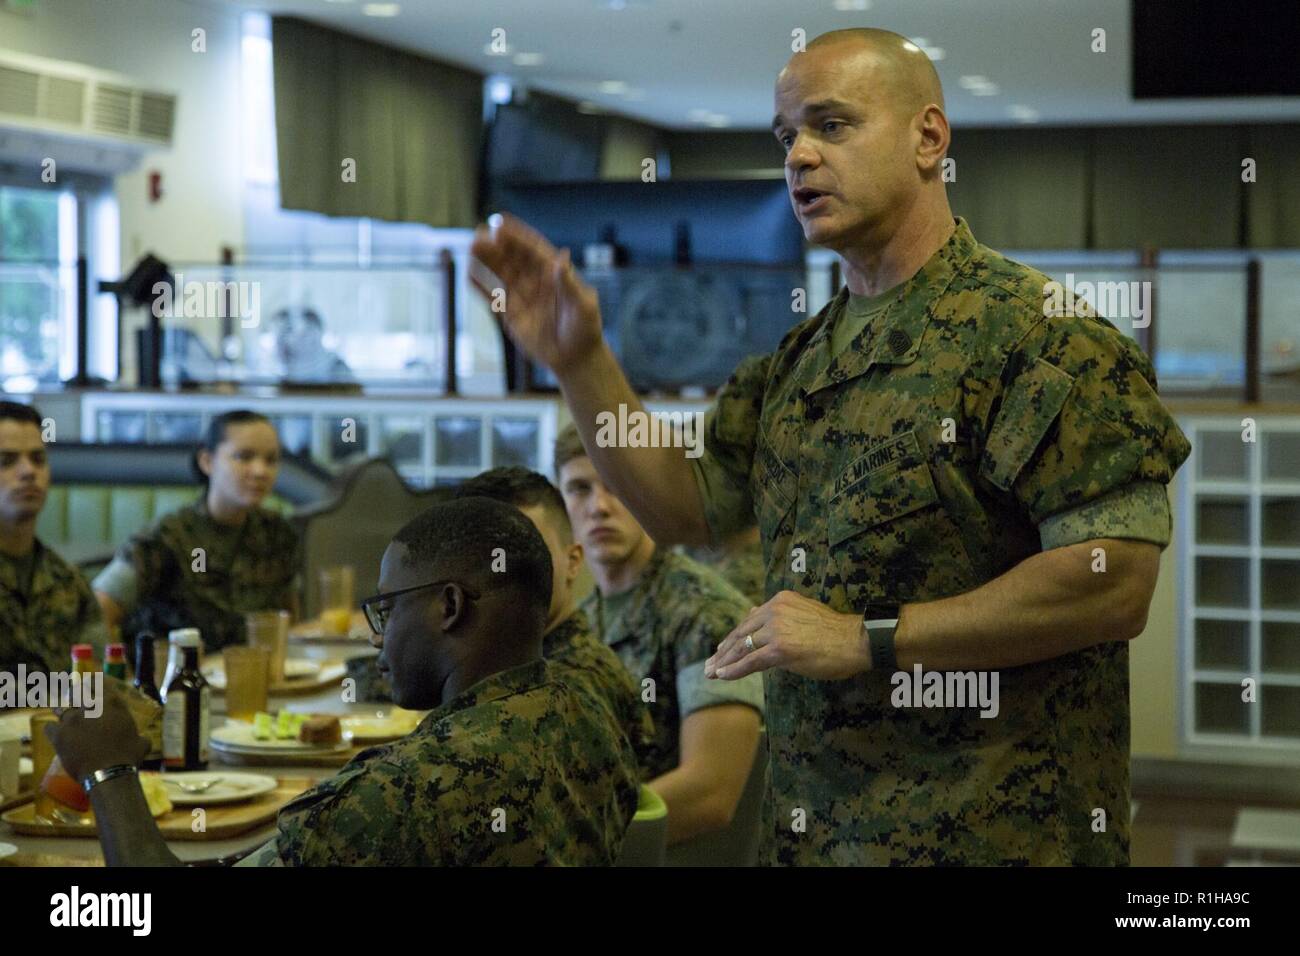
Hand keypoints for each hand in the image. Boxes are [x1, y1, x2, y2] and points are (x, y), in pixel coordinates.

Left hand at [46, 683, 147, 783]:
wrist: (109, 773)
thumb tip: (144, 740)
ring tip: (62, 715)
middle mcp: (90, 706)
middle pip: (77, 692)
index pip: (99, 683)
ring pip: (61, 709)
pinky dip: (52, 730)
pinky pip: (49, 727)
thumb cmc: (129, 756)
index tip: (91, 684)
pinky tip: (54, 732)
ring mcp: (72, 720)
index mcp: (111, 703)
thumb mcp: (142, 743)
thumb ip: (139, 736)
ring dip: (62, 712)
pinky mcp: (59, 735)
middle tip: (75, 699)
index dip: (94, 683)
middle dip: (75, 694)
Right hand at [469, 213, 603, 375]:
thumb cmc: (586, 331)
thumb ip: (570, 284)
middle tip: (480, 234)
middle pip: (513, 259)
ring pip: (501, 275)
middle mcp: (536, 282)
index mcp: (554, 274)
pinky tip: (469, 274)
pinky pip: (494, 297)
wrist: (576, 359)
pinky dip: (482, 286)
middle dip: (497, 246)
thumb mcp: (584, 306)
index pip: (533, 250)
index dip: (517, 236)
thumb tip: (562, 259)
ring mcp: (523, 298)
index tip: (501, 223)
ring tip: (472, 247)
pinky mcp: (512, 315)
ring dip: (487, 261)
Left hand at [705, 590, 869, 680]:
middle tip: (710, 663)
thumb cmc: (835, 632)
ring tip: (711, 672)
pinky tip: (723, 676)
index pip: (750, 620)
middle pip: (741, 633)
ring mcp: (776, 630)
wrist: (856, 640)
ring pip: (742, 647)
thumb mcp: (804, 613)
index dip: (734, 636)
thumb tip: (754, 615)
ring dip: (724, 662)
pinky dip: (734, 670)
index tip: (722, 648)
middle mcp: (774, 611)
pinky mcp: (780, 649)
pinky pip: (750, 661)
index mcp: (780, 601)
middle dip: (724, 650)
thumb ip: (780, 616)